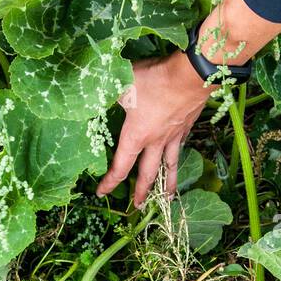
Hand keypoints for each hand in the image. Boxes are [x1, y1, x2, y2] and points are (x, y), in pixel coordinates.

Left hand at [96, 51, 214, 207]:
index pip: (120, 167)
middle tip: (137, 206)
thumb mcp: (122, 83)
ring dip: (168, 184)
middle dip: (141, 191)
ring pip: (170, 166)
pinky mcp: (186, 126)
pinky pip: (180, 146)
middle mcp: (156, 142)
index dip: (110, 182)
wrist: (191, 74)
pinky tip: (177, 157)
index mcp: (136, 136)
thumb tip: (88, 95)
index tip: (102, 193)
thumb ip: (105, 93)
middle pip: (148, 174)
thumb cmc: (155, 80)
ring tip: (168, 198)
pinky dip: (177, 156)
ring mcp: (174, 136)